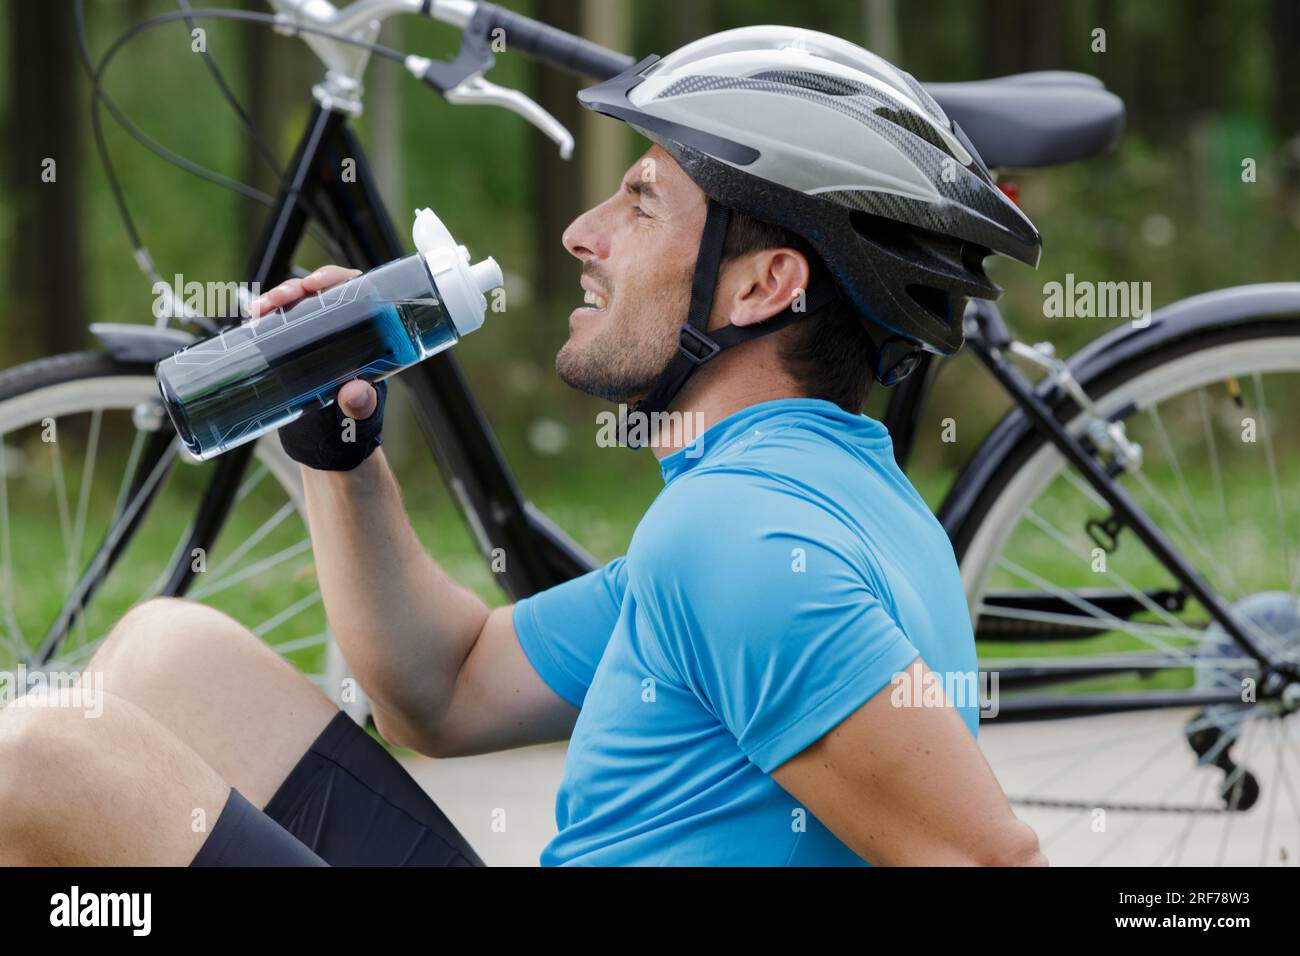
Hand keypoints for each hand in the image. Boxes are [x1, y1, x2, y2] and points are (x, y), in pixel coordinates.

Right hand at [253, 265, 389, 470]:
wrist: (328, 450)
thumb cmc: (353, 429)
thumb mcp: (360, 416)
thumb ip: (361, 405)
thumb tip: (355, 393)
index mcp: (367, 340)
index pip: (359, 293)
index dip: (339, 279)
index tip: (319, 282)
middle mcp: (342, 334)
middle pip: (322, 294)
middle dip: (298, 287)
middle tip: (280, 298)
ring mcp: (315, 341)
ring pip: (296, 305)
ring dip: (277, 298)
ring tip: (260, 309)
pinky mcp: (292, 351)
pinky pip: (278, 324)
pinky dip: (265, 315)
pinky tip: (254, 315)